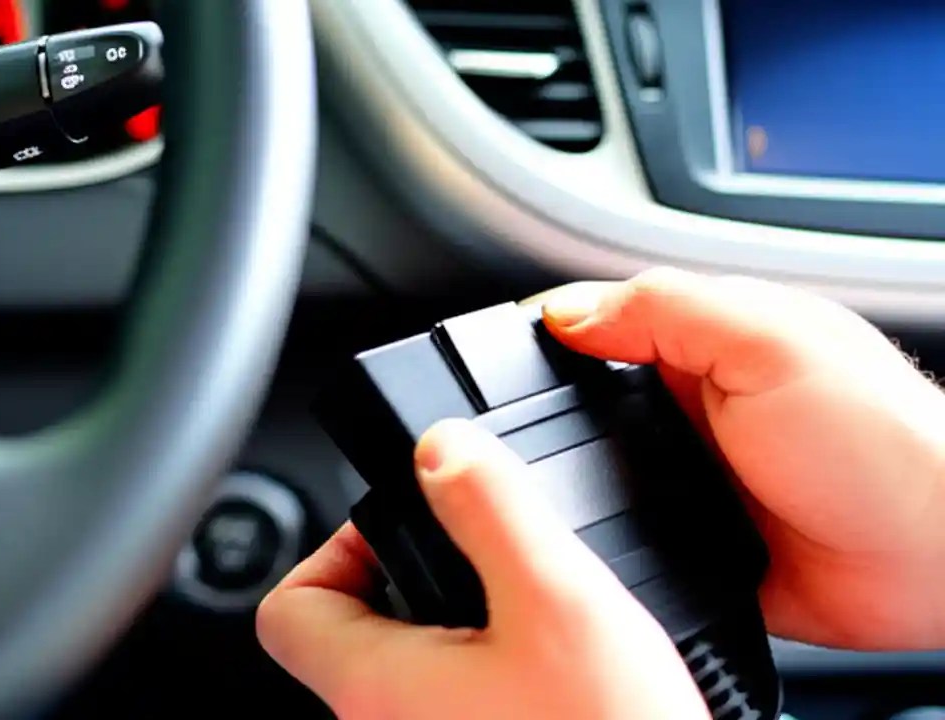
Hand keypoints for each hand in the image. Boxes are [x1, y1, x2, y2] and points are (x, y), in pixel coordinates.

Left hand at [257, 420, 710, 719]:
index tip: (402, 529)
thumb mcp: (561, 604)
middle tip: (485, 562)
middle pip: (353, 633)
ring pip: (411, 670)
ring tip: (528, 610)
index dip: (332, 551)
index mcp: (376, 688)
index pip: (287, 609)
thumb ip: (491, 511)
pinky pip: (455, 702)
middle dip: (413, 580)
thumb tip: (439, 446)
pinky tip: (552, 663)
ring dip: (458, 626)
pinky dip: (489, 669)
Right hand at [541, 267, 944, 649]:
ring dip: (572, 486)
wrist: (937, 562)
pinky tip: (598, 542)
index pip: (600, 324)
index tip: (499, 363)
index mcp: (706, 341)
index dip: (548, 338)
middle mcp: (693, 407)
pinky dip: (604, 541)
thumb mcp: (769, 343)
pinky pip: (623, 540)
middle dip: (546, 421)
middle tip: (519, 439)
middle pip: (580, 403)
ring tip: (551, 493)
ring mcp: (690, 478)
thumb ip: (665, 311)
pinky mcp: (692, 545)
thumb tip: (564, 309)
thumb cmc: (885, 442)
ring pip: (590, 474)